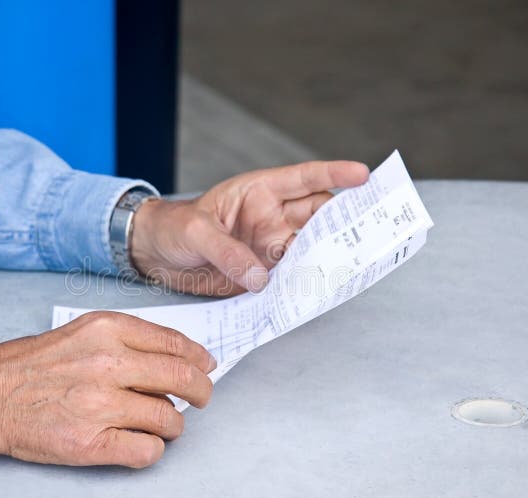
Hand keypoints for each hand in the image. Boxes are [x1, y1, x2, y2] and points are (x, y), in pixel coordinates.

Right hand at [0, 311, 215, 467]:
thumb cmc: (32, 364)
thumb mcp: (83, 330)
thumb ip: (129, 338)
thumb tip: (178, 355)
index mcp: (109, 330)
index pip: (175, 343)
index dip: (198, 358)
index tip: (206, 366)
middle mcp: (108, 364)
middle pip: (182, 378)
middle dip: (201, 392)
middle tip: (201, 399)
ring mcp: (100, 405)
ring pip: (168, 419)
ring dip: (172, 425)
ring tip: (159, 424)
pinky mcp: (91, 443)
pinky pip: (146, 450)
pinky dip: (152, 450)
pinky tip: (141, 443)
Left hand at [131, 160, 368, 294]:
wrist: (156, 256)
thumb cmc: (173, 228)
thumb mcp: (195, 232)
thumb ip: (227, 251)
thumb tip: (260, 277)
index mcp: (259, 192)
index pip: (304, 179)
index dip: (335, 175)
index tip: (363, 176)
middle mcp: (271, 218)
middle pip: (318, 217)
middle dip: (345, 222)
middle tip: (372, 230)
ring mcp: (270, 248)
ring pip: (310, 251)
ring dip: (328, 258)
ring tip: (352, 266)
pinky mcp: (263, 275)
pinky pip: (290, 280)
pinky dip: (305, 286)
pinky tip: (318, 293)